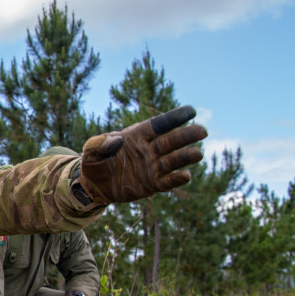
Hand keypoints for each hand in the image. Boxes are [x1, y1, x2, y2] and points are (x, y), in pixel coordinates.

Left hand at [79, 106, 207, 203]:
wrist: (93, 184)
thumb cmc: (94, 161)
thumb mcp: (91, 149)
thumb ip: (101, 142)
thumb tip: (118, 140)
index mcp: (138, 136)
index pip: (158, 125)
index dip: (174, 118)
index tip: (191, 111)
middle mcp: (149, 150)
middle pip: (171, 141)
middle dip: (187, 136)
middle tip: (203, 131)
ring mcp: (152, 167)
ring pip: (172, 161)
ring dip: (186, 157)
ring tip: (198, 154)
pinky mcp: (151, 184)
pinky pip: (166, 182)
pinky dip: (176, 179)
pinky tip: (186, 176)